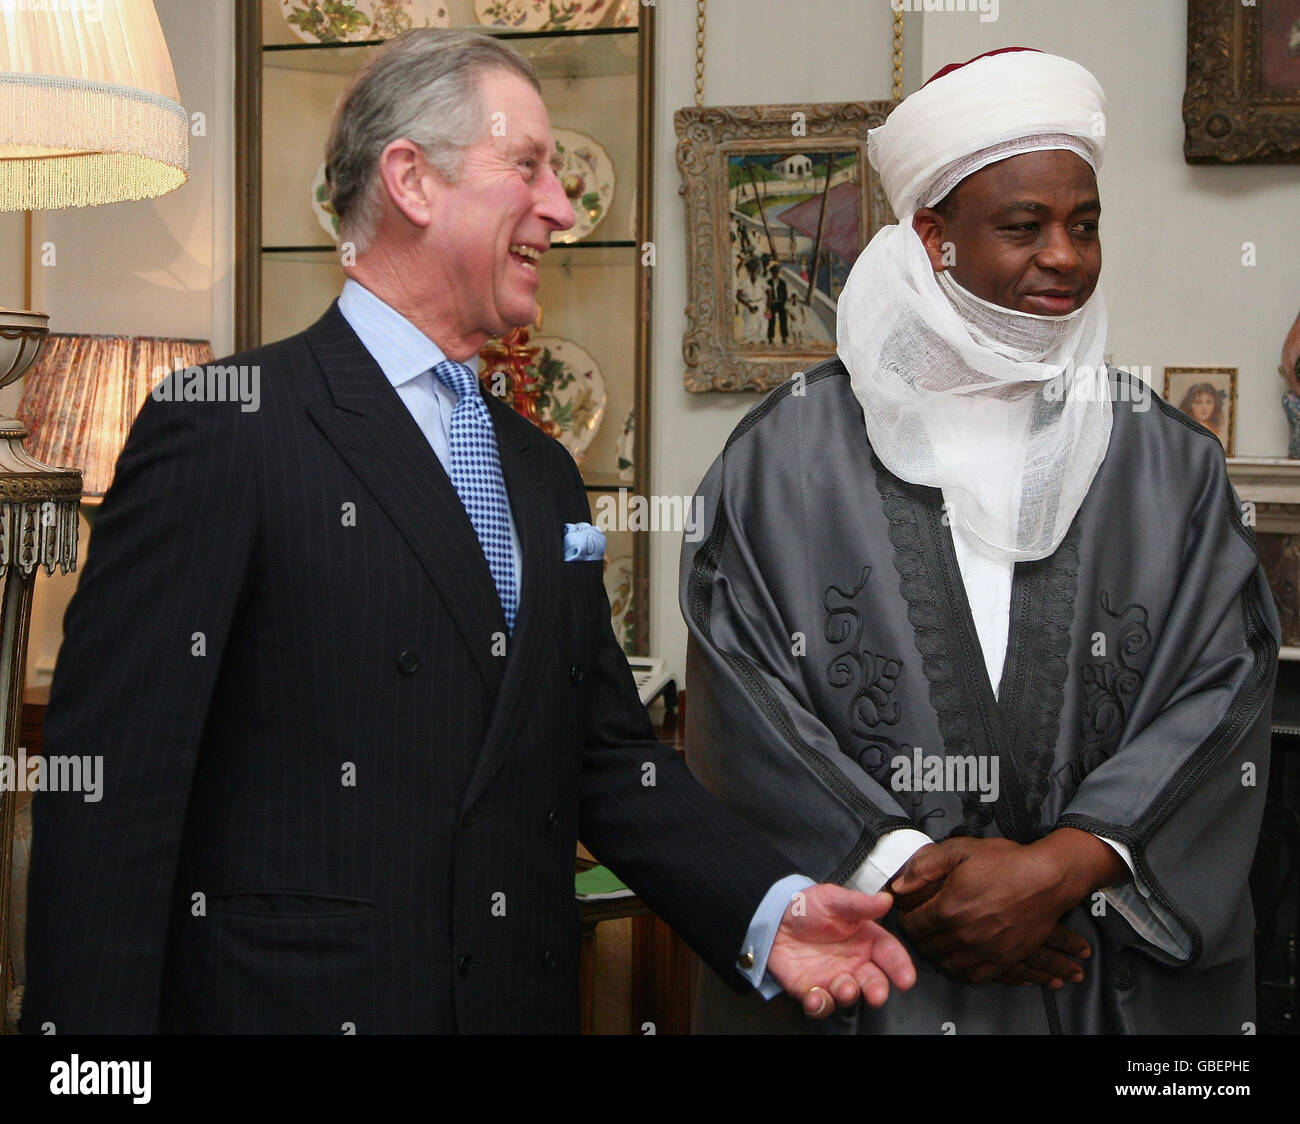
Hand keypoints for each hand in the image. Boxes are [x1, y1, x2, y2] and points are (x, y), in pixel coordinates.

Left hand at [767, 885, 915, 1017]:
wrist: (775, 917)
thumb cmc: (809, 907)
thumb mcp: (833, 899)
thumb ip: (859, 904)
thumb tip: (886, 900)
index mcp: (866, 940)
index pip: (890, 954)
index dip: (900, 967)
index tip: (906, 979)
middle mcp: (855, 963)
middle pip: (873, 981)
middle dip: (877, 989)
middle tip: (877, 994)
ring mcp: (834, 978)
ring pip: (848, 995)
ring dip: (849, 995)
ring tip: (845, 988)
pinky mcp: (811, 989)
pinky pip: (820, 1003)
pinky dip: (820, 1005)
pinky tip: (816, 997)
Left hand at [891, 843, 1089, 986]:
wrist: (1048, 879)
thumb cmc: (1005, 862)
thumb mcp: (959, 851)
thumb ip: (924, 867)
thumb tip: (898, 887)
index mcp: (949, 908)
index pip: (912, 926)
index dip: (906, 919)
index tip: (909, 913)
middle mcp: (964, 935)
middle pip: (927, 948)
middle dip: (919, 938)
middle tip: (921, 927)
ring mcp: (985, 951)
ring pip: (948, 965)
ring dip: (937, 956)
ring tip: (937, 942)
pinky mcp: (1004, 960)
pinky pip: (975, 977)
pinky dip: (962, 971)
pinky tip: (959, 960)